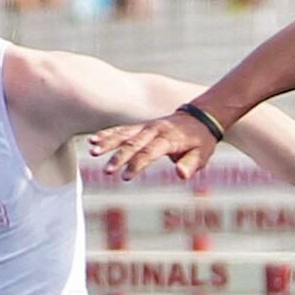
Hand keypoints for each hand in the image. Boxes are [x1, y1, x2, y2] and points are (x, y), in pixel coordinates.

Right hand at [88, 112, 218, 179]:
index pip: (150, 152)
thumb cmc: (201, 141)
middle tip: (107, 171)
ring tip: (92, 151)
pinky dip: (108, 134)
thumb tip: (181, 174)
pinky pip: (123, 129)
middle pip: (134, 143)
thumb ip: (190, 164)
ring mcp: (147, 126)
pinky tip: (93, 140)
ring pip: (124, 134)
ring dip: (107, 142)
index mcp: (169, 138)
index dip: (137, 164)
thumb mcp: (202, 155)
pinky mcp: (141, 126)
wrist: (200, 117)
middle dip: (119, 157)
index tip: (126, 177)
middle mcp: (155, 130)